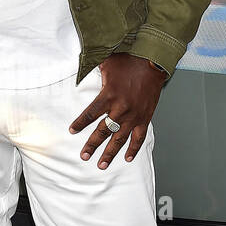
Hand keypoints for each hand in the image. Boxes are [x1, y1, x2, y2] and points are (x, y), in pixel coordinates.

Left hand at [68, 53, 166, 167]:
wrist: (153, 61)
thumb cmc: (129, 60)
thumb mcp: (106, 62)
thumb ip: (91, 69)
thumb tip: (78, 69)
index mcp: (108, 95)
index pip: (90, 114)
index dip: (80, 123)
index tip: (72, 131)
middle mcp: (120, 109)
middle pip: (103, 131)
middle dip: (92, 145)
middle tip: (84, 156)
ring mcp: (134, 116)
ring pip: (119, 139)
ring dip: (110, 153)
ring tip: (102, 165)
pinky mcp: (145, 118)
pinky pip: (139, 137)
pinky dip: (133, 148)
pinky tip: (127, 158)